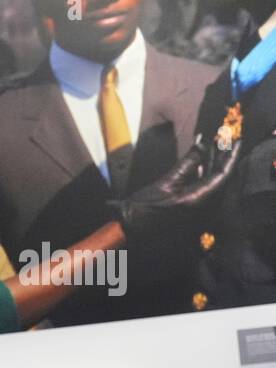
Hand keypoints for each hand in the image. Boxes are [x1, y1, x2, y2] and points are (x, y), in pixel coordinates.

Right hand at [113, 133, 240, 240]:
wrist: (130, 226)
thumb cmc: (144, 207)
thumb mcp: (167, 181)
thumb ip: (188, 162)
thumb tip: (202, 144)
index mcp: (200, 200)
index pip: (224, 174)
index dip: (231, 156)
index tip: (237, 141)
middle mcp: (204, 207)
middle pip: (221, 179)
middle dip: (223, 159)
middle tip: (225, 141)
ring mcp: (199, 211)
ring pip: (213, 184)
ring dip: (213, 166)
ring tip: (213, 148)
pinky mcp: (192, 212)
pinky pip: (204, 191)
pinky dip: (204, 177)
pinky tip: (200, 164)